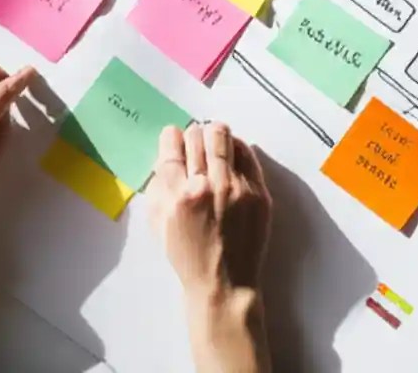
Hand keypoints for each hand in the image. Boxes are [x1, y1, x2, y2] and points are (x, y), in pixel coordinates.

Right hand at [148, 122, 272, 372]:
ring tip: (214, 138)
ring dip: (215, 135)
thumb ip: (158, 188)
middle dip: (193, 134)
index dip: (171, 137)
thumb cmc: (188, 256)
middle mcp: (208, 187)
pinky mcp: (258, 193)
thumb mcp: (159, 224)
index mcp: (180, 196)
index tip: (173, 136)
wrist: (225, 282)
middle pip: (198, 137)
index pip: (173, 148)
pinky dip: (237, 148)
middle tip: (194, 140)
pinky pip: (247, 156)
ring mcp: (237, 189)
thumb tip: (164, 156)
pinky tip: (232, 150)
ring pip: (223, 138)